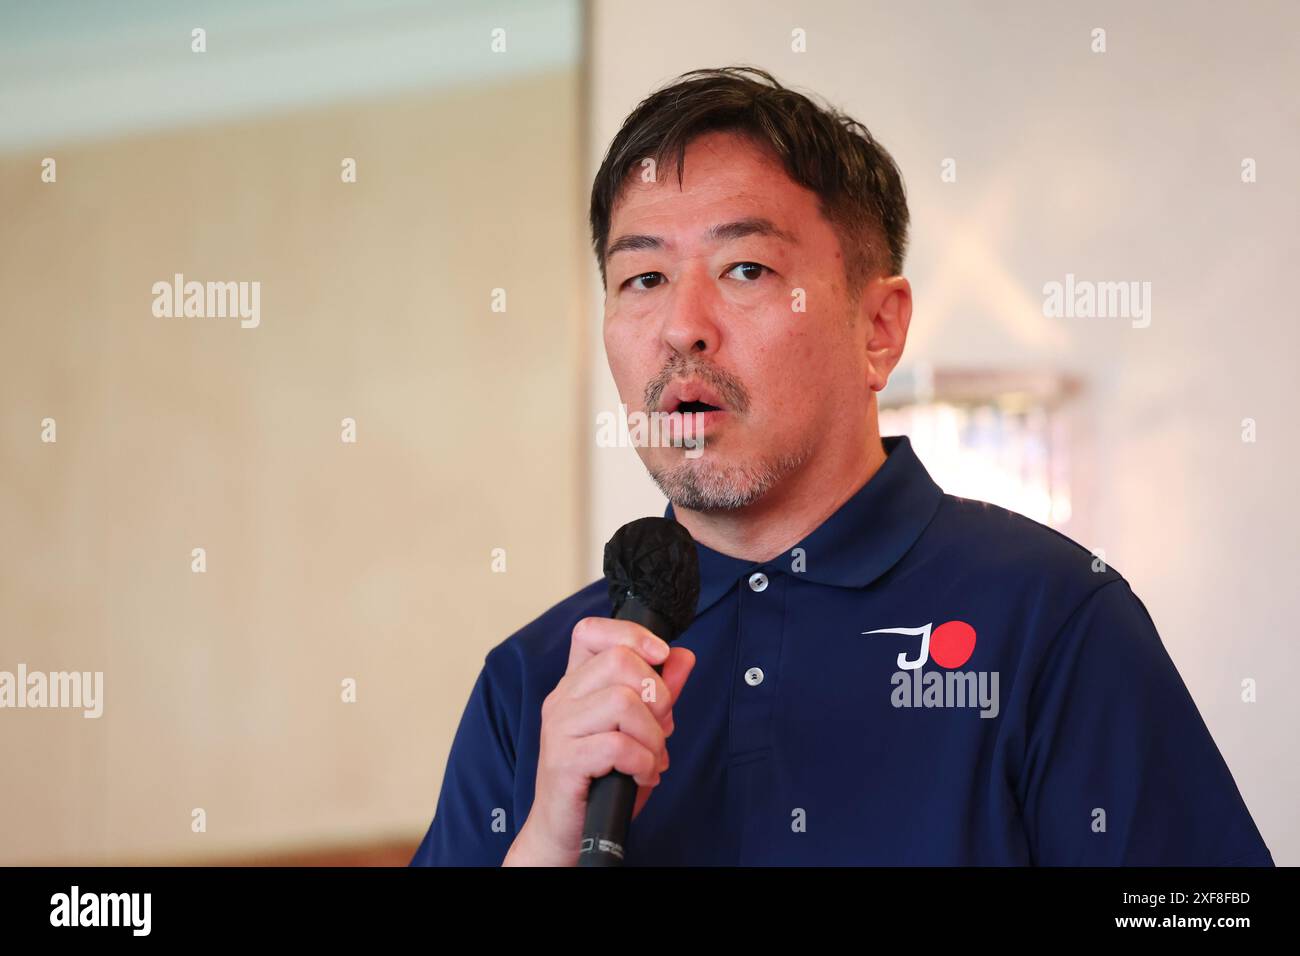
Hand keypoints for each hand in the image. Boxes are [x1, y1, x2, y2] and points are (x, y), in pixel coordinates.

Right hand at [503, 616, 695, 865]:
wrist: (565, 832)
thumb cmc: (600, 780)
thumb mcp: (637, 731)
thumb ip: (659, 693)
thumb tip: (683, 657)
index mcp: (576, 685)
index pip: (591, 632)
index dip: (630, 633)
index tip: (660, 656)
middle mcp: (562, 699)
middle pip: (619, 661)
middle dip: (657, 694)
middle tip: (662, 726)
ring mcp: (559, 728)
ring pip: (623, 701)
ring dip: (653, 734)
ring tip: (652, 756)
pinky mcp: (564, 761)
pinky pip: (618, 745)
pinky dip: (643, 762)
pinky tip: (642, 775)